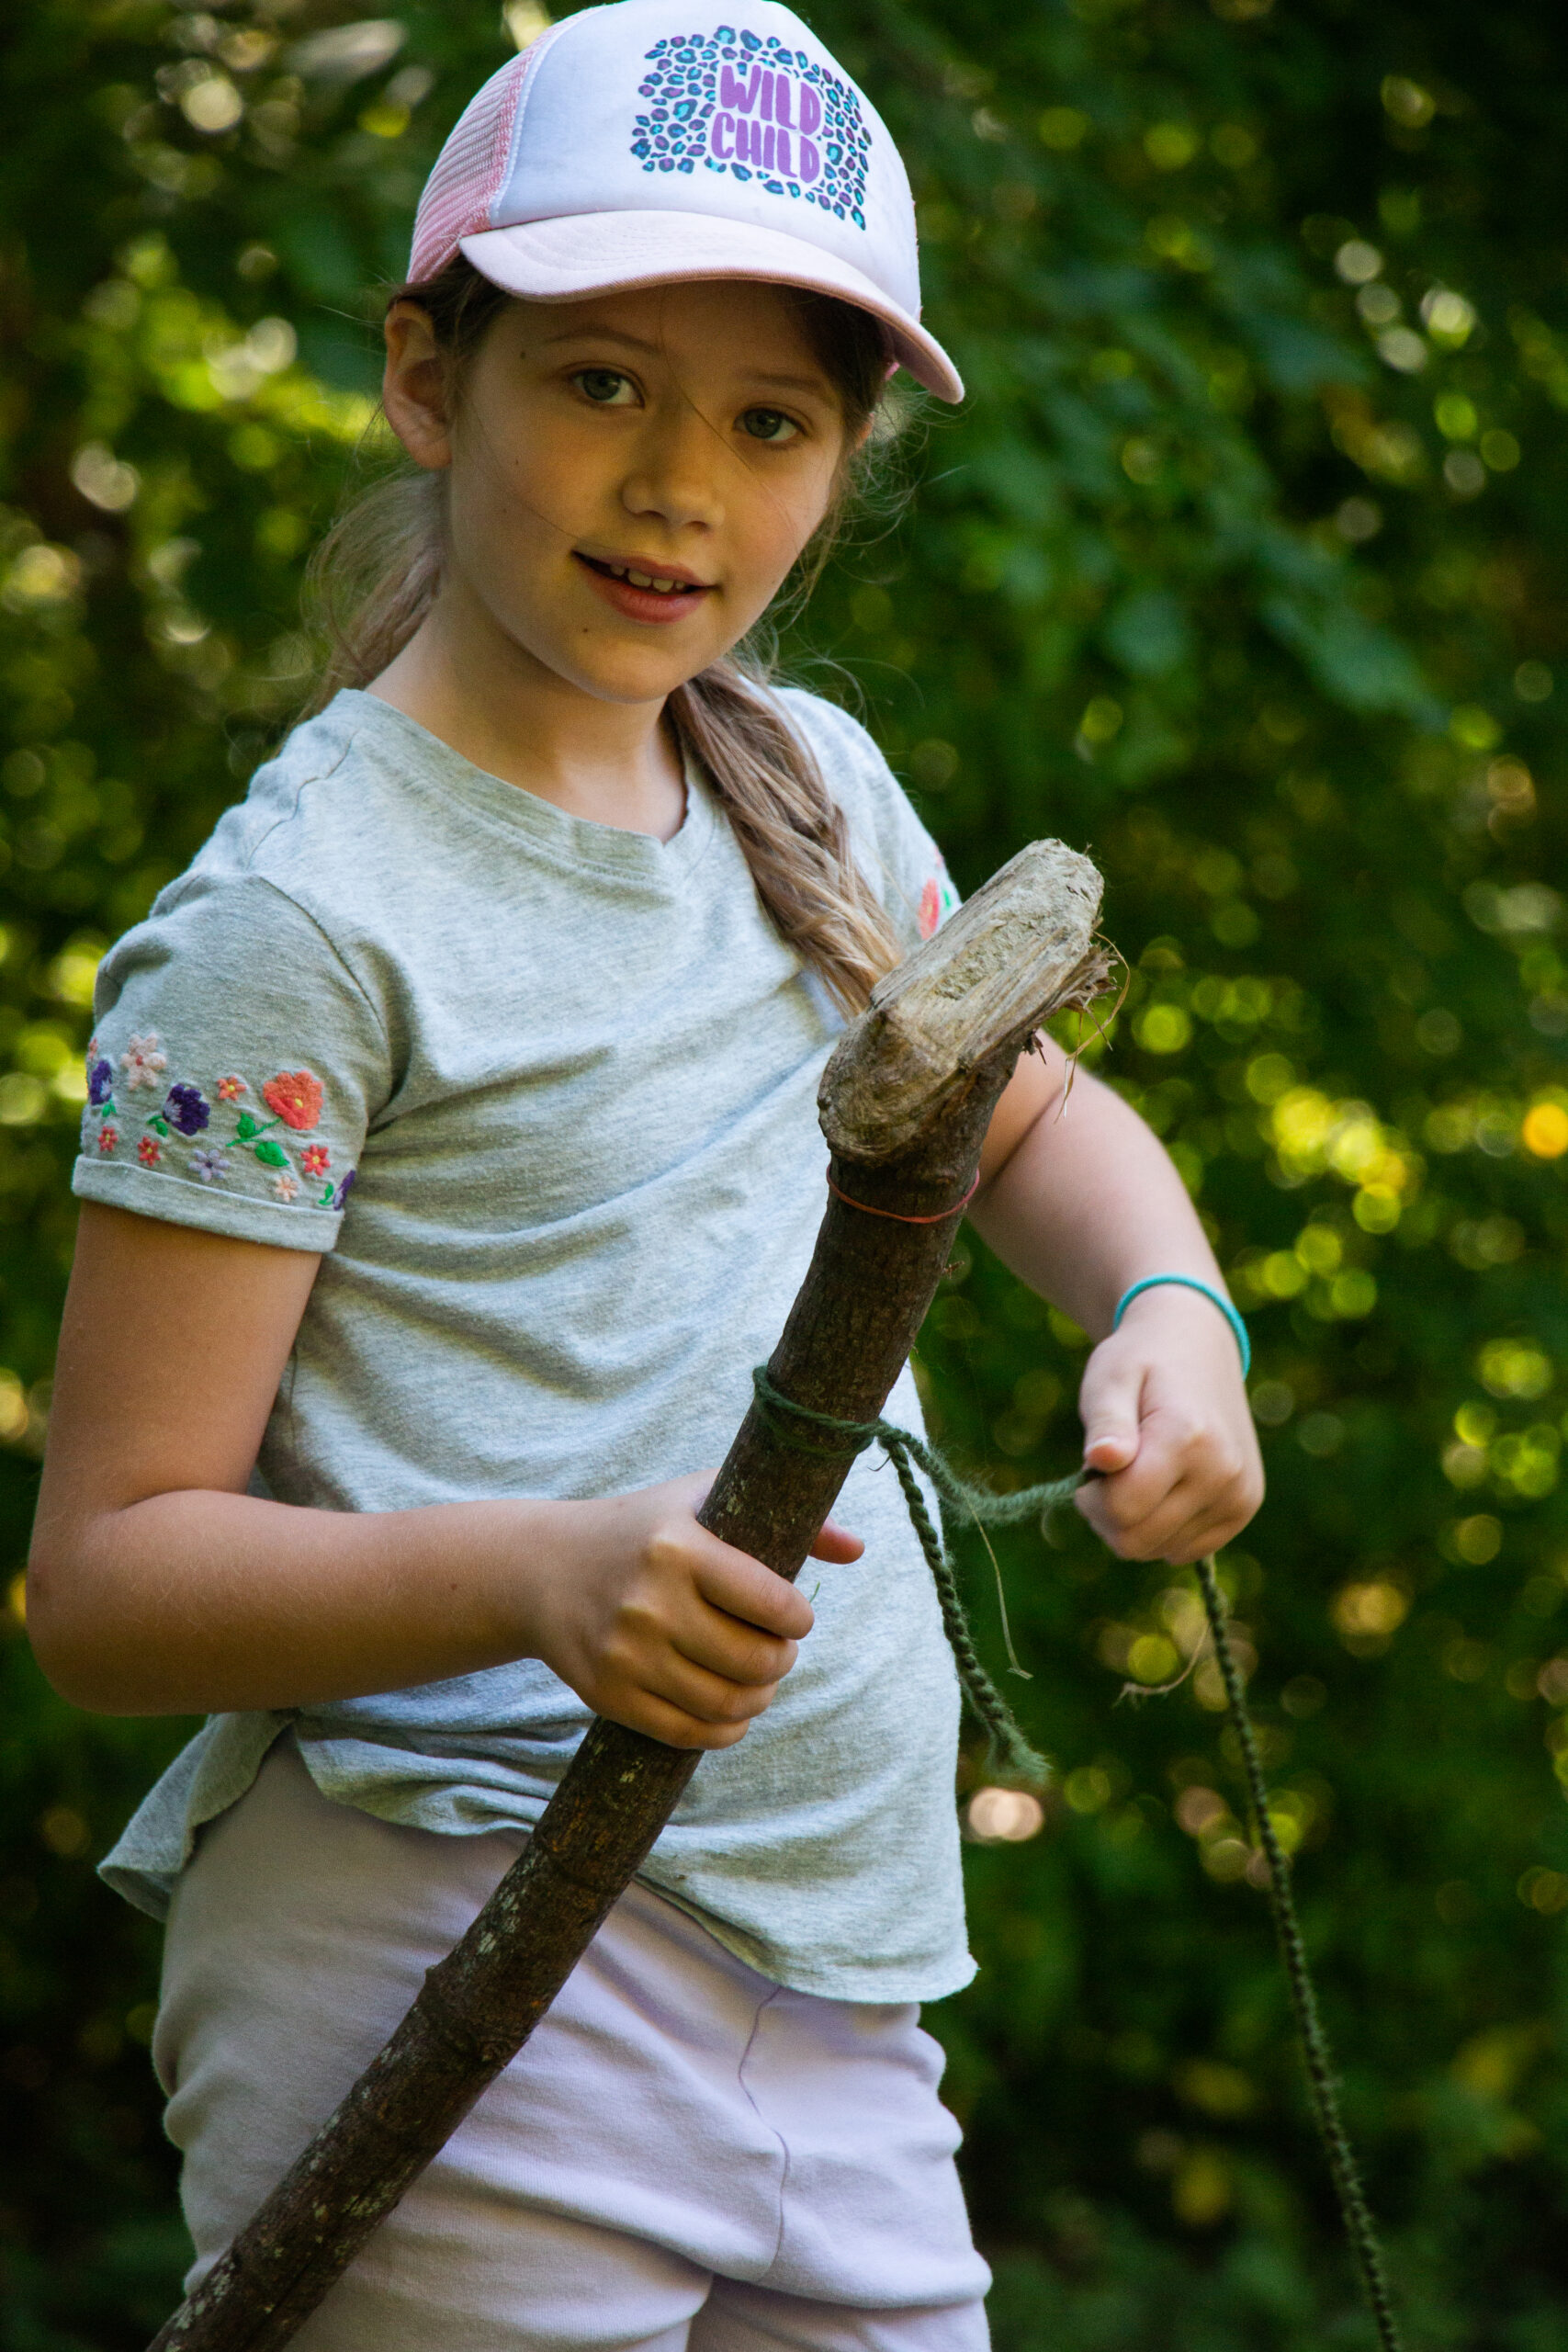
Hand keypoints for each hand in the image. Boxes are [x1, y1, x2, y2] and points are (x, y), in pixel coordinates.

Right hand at [530, 1474, 862, 1749]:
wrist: (544, 1569)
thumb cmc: (642, 1529)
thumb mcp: (704, 1499)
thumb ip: (785, 1521)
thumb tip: (856, 1549)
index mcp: (678, 1546)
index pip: (774, 1604)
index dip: (799, 1619)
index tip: (794, 1617)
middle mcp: (649, 1601)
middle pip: (755, 1662)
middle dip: (781, 1662)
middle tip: (778, 1651)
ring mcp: (626, 1653)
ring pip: (727, 1704)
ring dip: (759, 1698)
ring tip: (758, 1680)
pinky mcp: (608, 1694)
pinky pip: (688, 1734)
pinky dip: (725, 1730)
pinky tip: (730, 1709)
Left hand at [1072, 1287, 1262, 1562]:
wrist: (1197, 1346)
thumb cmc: (1141, 1361)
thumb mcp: (1110, 1377)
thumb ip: (1106, 1421)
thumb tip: (1101, 1460)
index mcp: (1187, 1437)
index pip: (1121, 1509)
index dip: (1089, 1496)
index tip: (1091, 1466)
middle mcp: (1223, 1471)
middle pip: (1137, 1540)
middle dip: (1108, 1514)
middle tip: (1110, 1472)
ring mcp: (1239, 1493)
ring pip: (1159, 1550)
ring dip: (1136, 1522)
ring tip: (1141, 1472)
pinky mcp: (1245, 1507)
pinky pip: (1186, 1549)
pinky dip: (1163, 1529)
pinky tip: (1164, 1488)